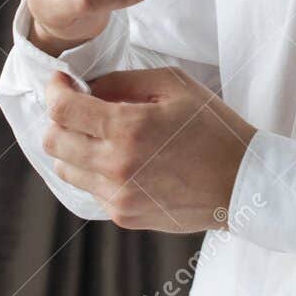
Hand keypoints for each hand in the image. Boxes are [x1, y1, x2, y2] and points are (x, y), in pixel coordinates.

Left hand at [41, 65, 256, 232]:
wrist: (242, 182)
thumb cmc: (213, 128)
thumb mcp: (176, 86)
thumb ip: (125, 81)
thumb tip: (89, 86)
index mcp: (129, 127)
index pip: (63, 110)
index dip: (54, 89)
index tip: (62, 82)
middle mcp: (116, 165)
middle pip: (53, 141)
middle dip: (58, 119)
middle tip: (78, 108)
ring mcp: (118, 195)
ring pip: (65, 169)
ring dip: (73, 147)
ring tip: (100, 136)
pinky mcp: (123, 215)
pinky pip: (90, 188)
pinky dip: (95, 170)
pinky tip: (123, 159)